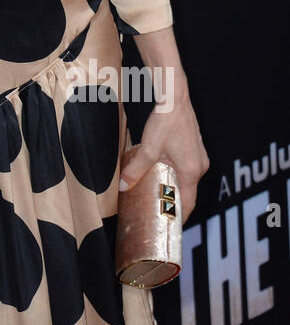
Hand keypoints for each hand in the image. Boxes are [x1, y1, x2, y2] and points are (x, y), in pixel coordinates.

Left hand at [119, 92, 208, 221]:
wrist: (175, 98)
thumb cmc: (166, 121)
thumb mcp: (148, 148)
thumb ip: (136, 169)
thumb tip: (124, 186)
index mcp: (192, 171)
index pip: (188, 203)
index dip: (179, 217)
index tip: (168, 226)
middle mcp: (200, 166)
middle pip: (187, 192)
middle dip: (173, 202)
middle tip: (157, 211)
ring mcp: (199, 157)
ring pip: (186, 180)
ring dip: (174, 187)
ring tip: (158, 194)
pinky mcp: (195, 148)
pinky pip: (187, 169)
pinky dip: (176, 175)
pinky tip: (162, 173)